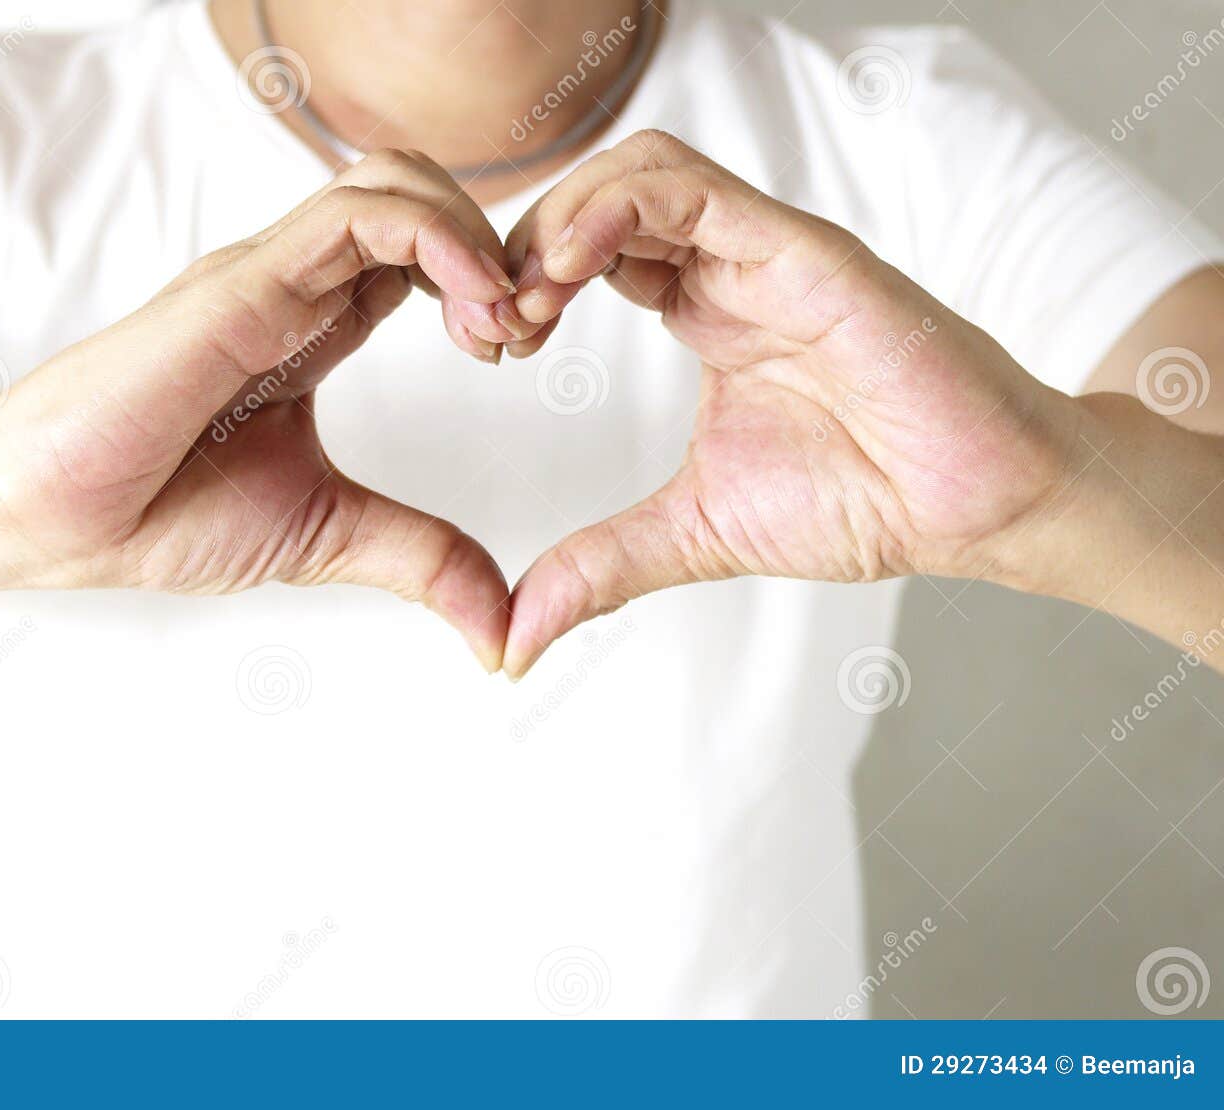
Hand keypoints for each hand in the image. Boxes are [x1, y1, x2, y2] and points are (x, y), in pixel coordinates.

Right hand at [0, 150, 518, 670]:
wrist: (47, 518)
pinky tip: (474, 309)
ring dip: (474, 234)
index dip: (484, 282)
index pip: (417, 251)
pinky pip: (356, 215)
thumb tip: (499, 629)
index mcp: (310, 326)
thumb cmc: (155, 514)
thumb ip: (420, 562)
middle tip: (519, 330)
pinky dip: (437, 240)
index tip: (514, 351)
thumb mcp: (327, 535)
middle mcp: (292, 284)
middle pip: (415, 190)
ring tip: (500, 321)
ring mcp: (267, 275)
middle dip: (492, 244)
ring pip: (393, 179)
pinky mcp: (242, 284)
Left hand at [496, 130, 1084, 676]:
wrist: (975, 509)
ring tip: (524, 298)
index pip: (585, 252)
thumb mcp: (694, 533)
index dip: (520, 285)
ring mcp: (765, 253)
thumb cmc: (862, 501)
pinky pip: (694, 191)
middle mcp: (728, 268)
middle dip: (522, 248)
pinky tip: (569, 268)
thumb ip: (600, 568)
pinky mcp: (804, 252)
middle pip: (596, 200)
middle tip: (489, 325)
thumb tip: (513, 643)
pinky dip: (615, 211)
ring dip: (559, 220)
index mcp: (702, 309)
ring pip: (637, 173)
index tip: (486, 348)